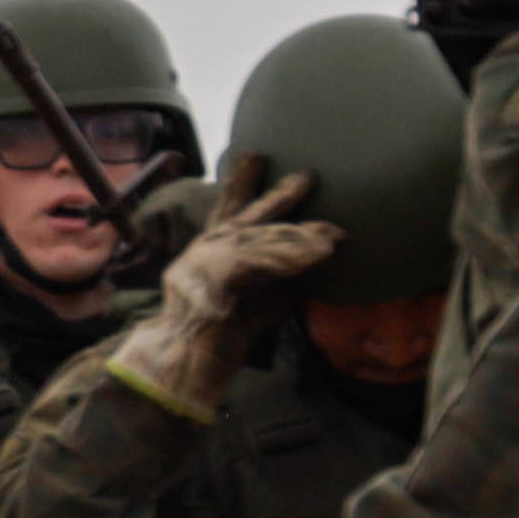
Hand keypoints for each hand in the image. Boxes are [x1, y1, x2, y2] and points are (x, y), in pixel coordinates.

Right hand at [98, 159, 340, 417]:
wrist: (185, 362)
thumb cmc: (222, 334)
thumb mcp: (261, 299)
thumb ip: (282, 277)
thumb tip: (317, 259)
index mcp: (212, 250)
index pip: (229, 209)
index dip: (242, 183)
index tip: (252, 154)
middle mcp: (207, 249)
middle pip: (245, 214)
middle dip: (278, 195)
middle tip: (306, 175)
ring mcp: (205, 262)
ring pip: (258, 238)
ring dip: (299, 236)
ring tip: (333, 235)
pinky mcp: (214, 281)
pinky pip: (258, 263)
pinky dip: (290, 258)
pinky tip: (319, 255)